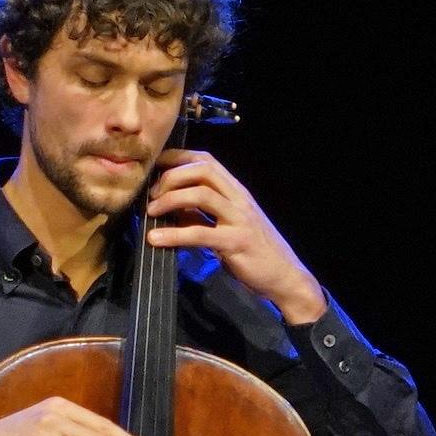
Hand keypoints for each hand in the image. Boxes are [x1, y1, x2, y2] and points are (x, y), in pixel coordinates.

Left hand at [144, 149, 328, 323]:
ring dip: (170, 199)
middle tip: (151, 194)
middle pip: (203, 170)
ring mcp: (240, 219)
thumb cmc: (254, 251)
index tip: (154, 166)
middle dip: (172, 176)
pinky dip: (174, 234)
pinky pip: (200, 233)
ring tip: (151, 211)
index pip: (206, 161)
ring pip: (201, 195)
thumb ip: (201, 213)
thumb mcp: (226, 225)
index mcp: (236, 191)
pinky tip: (155, 239)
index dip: (177, 158)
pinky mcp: (236, 242)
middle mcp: (239, 199)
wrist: (285, 276)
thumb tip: (169, 206)